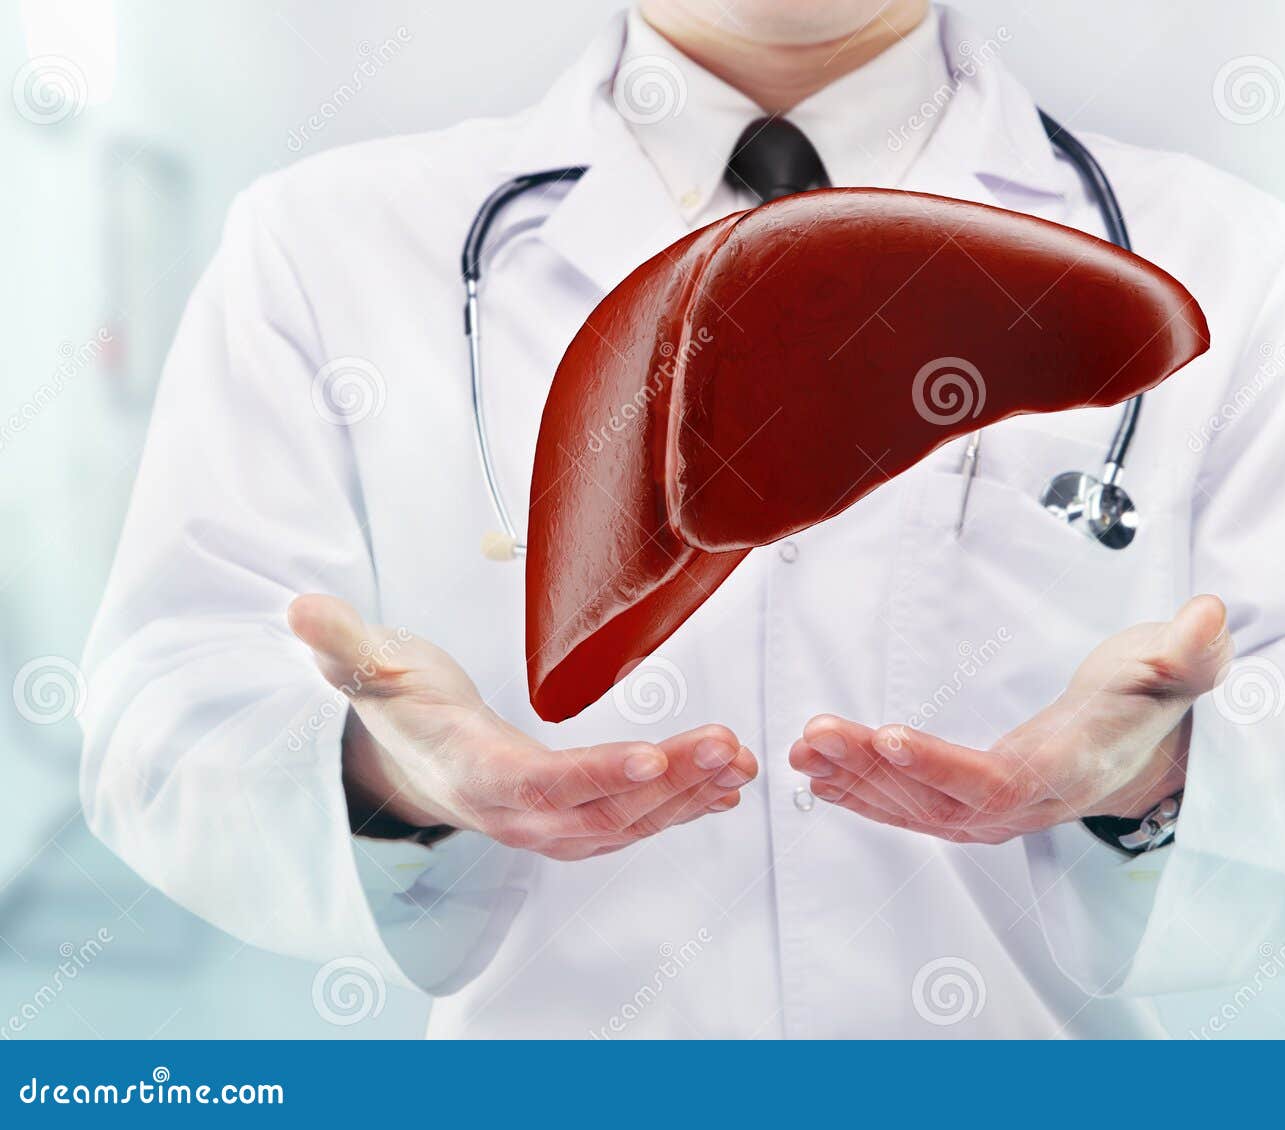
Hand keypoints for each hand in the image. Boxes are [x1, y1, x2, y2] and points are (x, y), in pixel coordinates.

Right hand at [288, 594, 756, 860]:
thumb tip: (301, 611)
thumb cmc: (399, 707)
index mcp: (472, 774)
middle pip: (599, 810)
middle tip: (727, 746)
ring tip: (740, 762)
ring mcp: (547, 823)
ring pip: (625, 822)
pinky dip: (680, 806)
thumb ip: (343, 645)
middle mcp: (516, 812)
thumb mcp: (367, 669)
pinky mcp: (571, 818)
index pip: (539, 783)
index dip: (594, 776)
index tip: (651, 757)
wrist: (406, 757)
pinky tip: (723, 787)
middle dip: (669, 783)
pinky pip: (631, 823)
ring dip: (688, 796)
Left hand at [788, 595, 1232, 843]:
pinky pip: (910, 809)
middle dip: (874, 770)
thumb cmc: (1147, 701)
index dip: (946, 767)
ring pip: (915, 807)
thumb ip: (1189, 651)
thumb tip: (1208, 615)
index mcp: (1068, 771)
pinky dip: (862, 793)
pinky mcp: (970, 804)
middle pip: (940, 800)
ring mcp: (994, 811)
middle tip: (818, 733)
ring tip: (803, 747)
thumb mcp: (1175, 668)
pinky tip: (818, 775)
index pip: (1000, 781)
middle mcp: (1025, 804)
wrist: (1142, 749)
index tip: (892, 738)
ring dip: (855, 779)